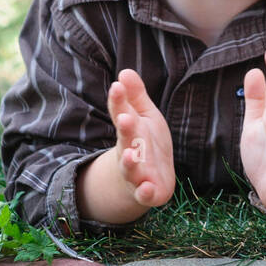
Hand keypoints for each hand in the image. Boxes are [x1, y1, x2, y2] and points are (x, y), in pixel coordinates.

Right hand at [108, 69, 175, 206]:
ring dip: (129, 163)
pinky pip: (144, 195)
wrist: (147, 180)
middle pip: (126, 140)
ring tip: (130, 155)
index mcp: (129, 130)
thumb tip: (125, 71)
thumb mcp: (144, 116)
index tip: (117, 87)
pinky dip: (145, 193)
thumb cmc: (146, 143)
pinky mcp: (148, 192)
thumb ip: (135, 96)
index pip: (121, 113)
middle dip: (125, 130)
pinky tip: (148, 189)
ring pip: (131, 169)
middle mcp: (130, 151)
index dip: (118, 101)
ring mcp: (137, 173)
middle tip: (125, 118)